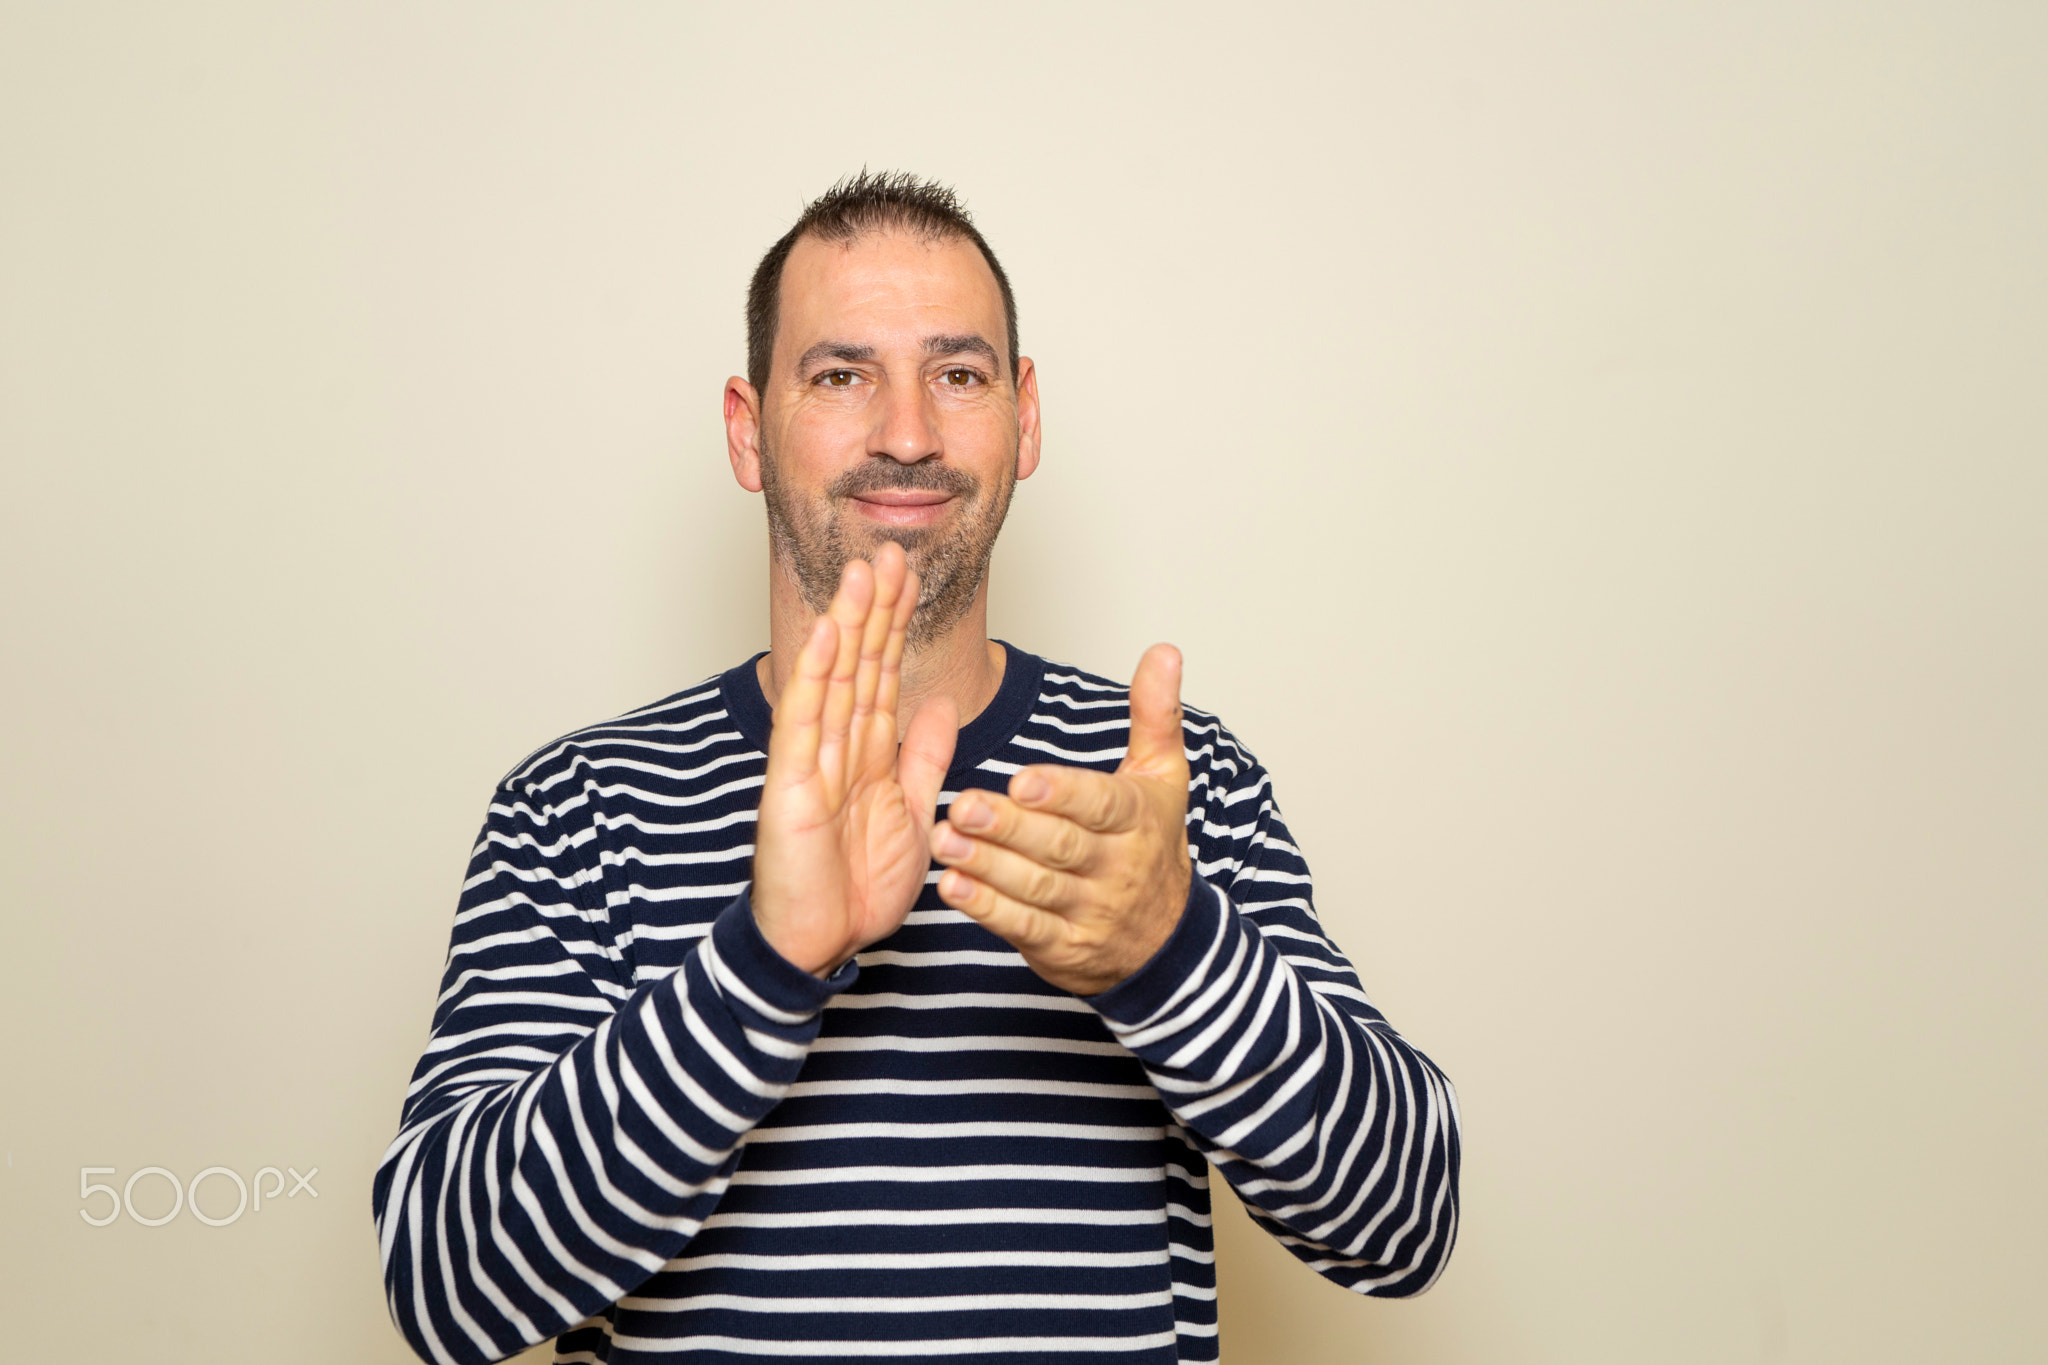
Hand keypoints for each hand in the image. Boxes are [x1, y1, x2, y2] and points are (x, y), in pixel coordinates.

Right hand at [751, 543, 957, 975]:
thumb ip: (922, 759)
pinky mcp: (790, 787)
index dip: (897, 624)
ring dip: (846, 624)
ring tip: (862, 572)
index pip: (884, 673)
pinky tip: (823, 634)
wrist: (820, 946)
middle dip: (876, 608)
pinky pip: (802, 724)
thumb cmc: (854, 889)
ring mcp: (810, 763)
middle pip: (859, 664)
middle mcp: (837, 748)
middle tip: (892, 550)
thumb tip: (937, 705)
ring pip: (832, 681)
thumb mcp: (911, 815)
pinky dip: (812, 678)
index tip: (912, 574)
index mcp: (866, 753)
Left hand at [929, 643, 1192, 994]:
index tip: (1021, 779)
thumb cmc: (1153, 844)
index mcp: (1138, 821)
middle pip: (1061, 846)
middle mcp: (1116, 868)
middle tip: (962, 804)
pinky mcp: (1063, 948)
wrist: (1166, 941)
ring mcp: (1090, 912)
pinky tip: (952, 886)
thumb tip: (1164, 651)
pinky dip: (986, 909)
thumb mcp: (1164, 777)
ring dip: (987, 865)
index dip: (1062, 793)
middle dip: (1010, 826)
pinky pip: (1023, 928)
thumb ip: (1155, 713)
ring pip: (1036, 888)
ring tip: (944, 839)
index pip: (1101, 805)